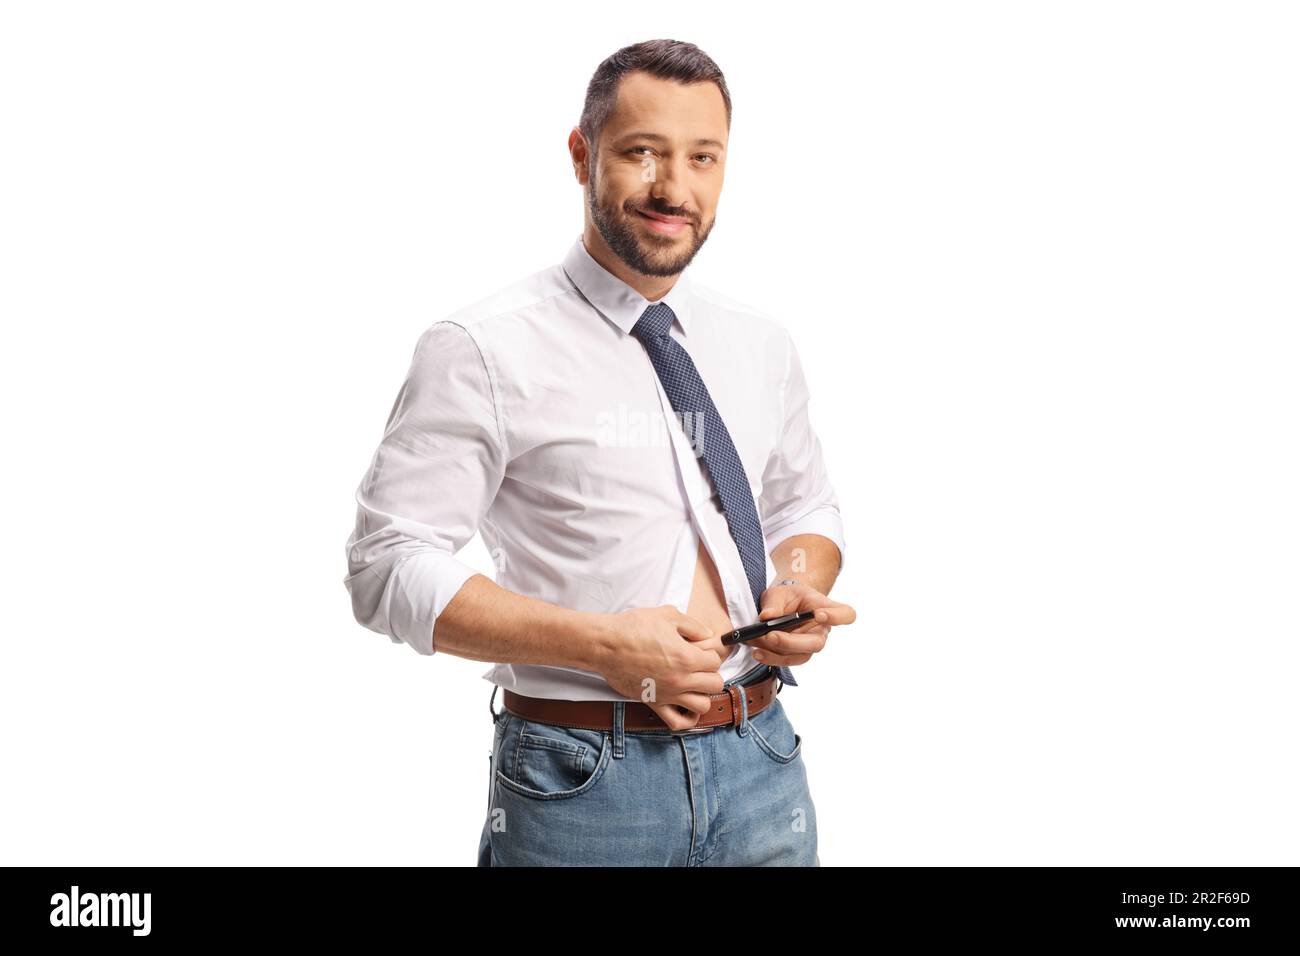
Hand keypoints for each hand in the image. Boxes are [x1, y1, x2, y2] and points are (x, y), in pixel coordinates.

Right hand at [594, 605, 727, 730]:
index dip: (709, 653)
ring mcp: (668, 694)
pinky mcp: (654, 703)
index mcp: (686, 657)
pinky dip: (688, 718)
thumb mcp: (667, 615)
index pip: (715, 661)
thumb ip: (693, 626)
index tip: (699, 649)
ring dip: (703, 694)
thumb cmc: (633, 627)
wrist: (605, 645)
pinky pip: (678, 722)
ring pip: (703, 705)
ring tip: (694, 685)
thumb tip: (708, 635)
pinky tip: (686, 706)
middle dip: (710, 673)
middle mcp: (680, 679)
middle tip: (699, 666)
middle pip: (715, 684)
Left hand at [749, 582, 856, 669]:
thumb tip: (767, 617)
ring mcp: (810, 645)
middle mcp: (821, 630)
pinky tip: (757, 652)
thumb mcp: (779, 592)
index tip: (819, 614)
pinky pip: (787, 661)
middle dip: (792, 642)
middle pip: (817, 643)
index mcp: (825, 609)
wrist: (782, 606)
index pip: (845, 614)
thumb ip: (774, 603)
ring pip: (801, 656)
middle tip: (770, 635)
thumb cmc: (787, 597)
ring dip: (777, 654)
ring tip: (756, 647)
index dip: (837, 617)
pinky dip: (770, 658)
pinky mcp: (796, 654)